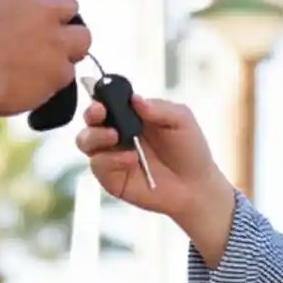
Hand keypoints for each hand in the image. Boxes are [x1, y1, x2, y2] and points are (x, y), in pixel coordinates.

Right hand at [0, 0, 90, 116]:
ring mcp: (56, 40)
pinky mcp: (60, 70)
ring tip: (52, 64)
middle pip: (71, 9)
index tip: (25, 26)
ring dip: (71, 50)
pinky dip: (55, 81)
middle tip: (50, 41)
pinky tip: (38, 87)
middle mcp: (44, 11)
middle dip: (63, 23)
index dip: (35, 14)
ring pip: (83, 40)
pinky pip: (68, 74)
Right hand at [76, 96, 235, 265]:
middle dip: (91, 114)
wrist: (196, 185)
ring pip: (86, 142)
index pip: (107, 100)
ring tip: (115, 137)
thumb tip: (135, 98)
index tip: (104, 97)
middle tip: (101, 113)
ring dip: (96, 136)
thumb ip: (159, 108)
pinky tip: (130, 160)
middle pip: (90, 120)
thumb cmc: (189, 149)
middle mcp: (116, 133)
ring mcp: (111, 156)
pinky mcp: (111, 178)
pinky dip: (111, 161)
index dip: (101, 97)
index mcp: (131, 115)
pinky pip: (99, 166)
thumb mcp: (181, 121)